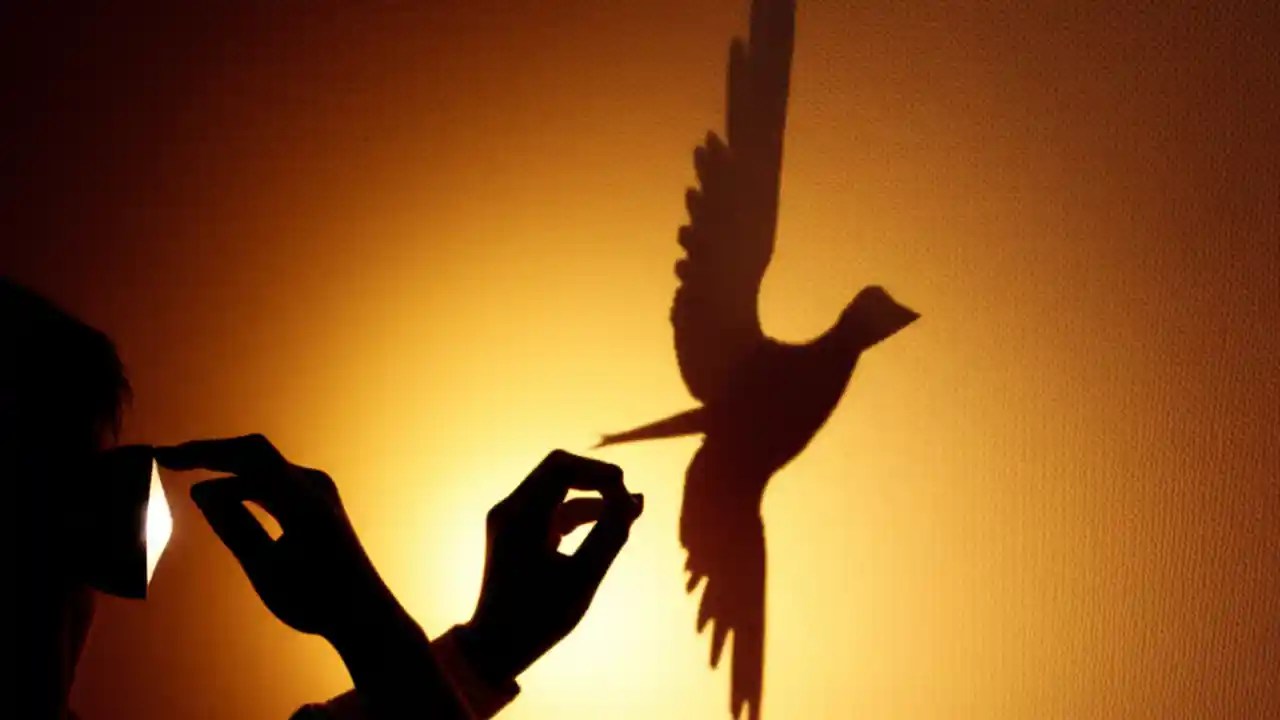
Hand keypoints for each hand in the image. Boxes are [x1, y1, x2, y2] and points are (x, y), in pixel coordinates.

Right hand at [157, 434, 396, 641]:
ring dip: (226, 470)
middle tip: (167, 459)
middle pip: (255, 454)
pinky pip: (275, 481)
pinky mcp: (317, 501)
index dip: (204, 451)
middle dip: (211, 454)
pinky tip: (220, 495)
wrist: (363, 613)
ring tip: (185, 473)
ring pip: (264, 467)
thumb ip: (233, 526)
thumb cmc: (314, 598)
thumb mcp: (264, 567)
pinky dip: (245, 484)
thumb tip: (201, 491)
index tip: (164, 458)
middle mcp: (313, 484)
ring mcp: (318, 490)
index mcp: (302, 498)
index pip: (247, 456)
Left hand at [457, 450, 642, 683]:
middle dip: (596, 479)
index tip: (628, 498)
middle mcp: (510, 509)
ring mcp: (509, 520)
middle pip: (557, 470)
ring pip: (555, 490)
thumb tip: (634, 501)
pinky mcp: (515, 533)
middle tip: (629, 497)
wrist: (495, 647)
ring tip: (630, 510)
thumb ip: (610, 536)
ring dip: (591, 496)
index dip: (600, 473)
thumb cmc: (538, 617)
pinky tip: (606, 522)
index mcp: (520, 515)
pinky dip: (578, 513)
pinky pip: (550, 510)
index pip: (562, 467)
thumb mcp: (583, 577)